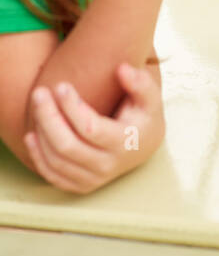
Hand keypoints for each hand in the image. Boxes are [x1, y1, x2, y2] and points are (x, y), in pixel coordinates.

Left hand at [23, 62, 165, 193]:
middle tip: (39, 93)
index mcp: (125, 144)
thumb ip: (141, 82)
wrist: (143, 146)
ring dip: (41, 132)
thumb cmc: (143, 116)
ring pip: (56, 160)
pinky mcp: (81, 186)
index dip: (72, 107)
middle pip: (67, 146)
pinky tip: (31, 134)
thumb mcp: (149, 98)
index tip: (61, 86)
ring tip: (38, 106)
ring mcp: (94, 179)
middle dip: (48, 118)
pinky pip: (52, 175)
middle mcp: (109, 166)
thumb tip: (122, 69)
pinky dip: (38, 156)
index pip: (90, 128)